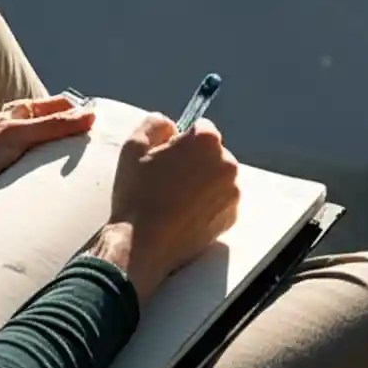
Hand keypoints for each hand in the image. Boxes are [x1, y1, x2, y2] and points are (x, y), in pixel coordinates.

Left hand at [0, 94, 95, 228]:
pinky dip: (55, 177)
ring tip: (83, 173)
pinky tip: (64, 187)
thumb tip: (91, 115)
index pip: (63, 106)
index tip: (99, 131)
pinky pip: (44, 172)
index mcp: (22, 112)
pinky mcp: (16, 175)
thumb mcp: (19, 135)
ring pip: (54, 152)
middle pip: (61, 128)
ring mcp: (20, 153)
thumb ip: (55, 124)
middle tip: (98, 154)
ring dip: (66, 160)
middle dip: (77, 138)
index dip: (81, 114)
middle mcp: (22, 130)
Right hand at [86, 113, 240, 303]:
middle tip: (169, 179)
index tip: (167, 156)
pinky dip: (208, 204)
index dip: (182, 140)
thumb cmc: (137, 194)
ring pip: (217, 178)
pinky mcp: (232, 216)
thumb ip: (155, 124)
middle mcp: (227, 164)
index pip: (201, 128)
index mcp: (207, 142)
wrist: (142, 244)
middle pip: (213, 153)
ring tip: (175, 199)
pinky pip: (221, 201)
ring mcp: (233, 192)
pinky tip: (184, 213)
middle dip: (195, 161)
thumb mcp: (133, 147)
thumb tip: (170, 124)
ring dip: (203, 182)